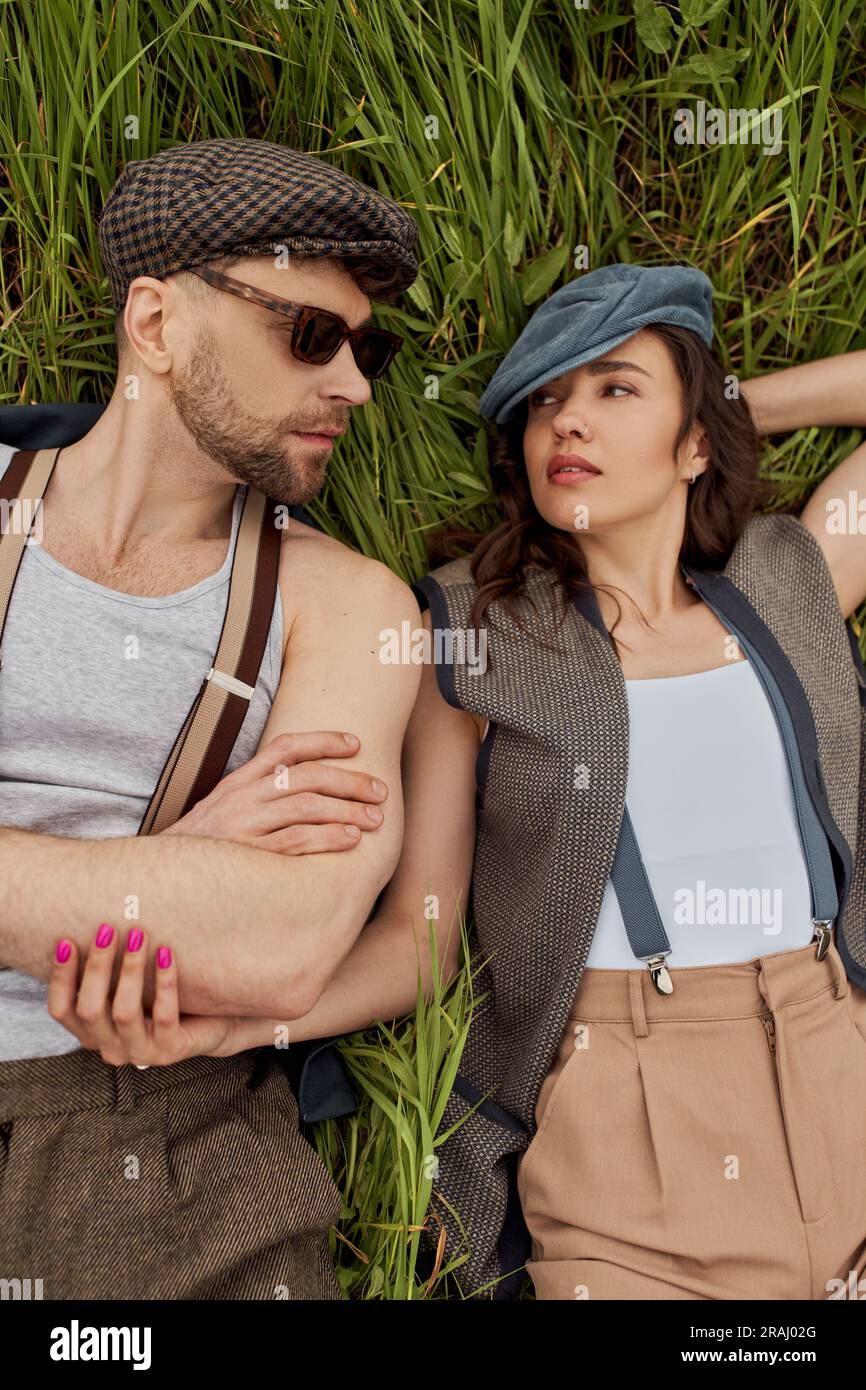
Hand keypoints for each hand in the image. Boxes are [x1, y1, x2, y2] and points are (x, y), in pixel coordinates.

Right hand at [47, 923, 242, 1065]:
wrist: (213, 1026)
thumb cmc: (162, 999)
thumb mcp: (130, 986)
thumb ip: (109, 971)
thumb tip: (95, 923)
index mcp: (92, 1033)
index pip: (62, 1010)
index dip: (61, 977)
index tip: (67, 941)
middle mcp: (111, 1048)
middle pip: (89, 1009)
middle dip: (96, 966)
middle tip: (107, 929)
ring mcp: (140, 1052)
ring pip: (124, 1012)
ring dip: (130, 969)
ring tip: (138, 934)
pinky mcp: (171, 1050)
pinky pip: (164, 1015)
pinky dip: (164, 982)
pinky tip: (167, 953)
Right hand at [160, 730, 388, 854]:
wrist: (157, 878)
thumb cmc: (199, 847)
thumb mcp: (221, 809)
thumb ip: (255, 795)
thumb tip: (300, 788)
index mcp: (238, 781)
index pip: (285, 748)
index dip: (323, 740)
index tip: (356, 744)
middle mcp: (242, 797)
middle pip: (306, 776)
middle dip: (349, 779)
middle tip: (379, 790)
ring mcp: (244, 825)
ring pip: (306, 805)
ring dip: (347, 809)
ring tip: (375, 818)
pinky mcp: (247, 855)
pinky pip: (295, 841)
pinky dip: (327, 838)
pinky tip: (350, 840)